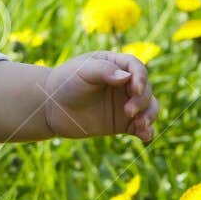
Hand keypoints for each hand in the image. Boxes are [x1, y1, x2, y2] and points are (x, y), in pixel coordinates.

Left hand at [42, 50, 157, 142]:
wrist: (51, 108)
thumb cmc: (64, 83)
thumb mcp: (81, 72)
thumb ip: (103, 70)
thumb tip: (127, 77)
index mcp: (114, 64)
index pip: (136, 67)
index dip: (141, 77)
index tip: (135, 89)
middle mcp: (124, 83)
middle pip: (145, 88)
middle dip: (142, 100)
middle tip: (128, 111)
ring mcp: (125, 103)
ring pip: (149, 107)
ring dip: (149, 116)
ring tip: (139, 125)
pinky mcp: (123, 122)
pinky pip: (141, 126)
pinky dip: (146, 130)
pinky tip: (144, 135)